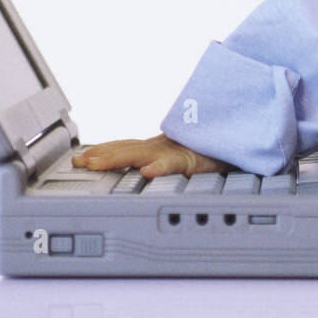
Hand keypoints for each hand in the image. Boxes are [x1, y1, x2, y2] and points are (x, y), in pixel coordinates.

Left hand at [71, 133, 228, 178]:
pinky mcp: (195, 160)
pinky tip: (148, 172)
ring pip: (142, 154)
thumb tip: (144, 175)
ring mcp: (177, 152)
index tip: (78, 158)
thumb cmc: (213, 153)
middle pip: (125, 149)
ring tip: (95, 164)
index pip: (123, 146)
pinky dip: (161, 167)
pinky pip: (176, 164)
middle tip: (78, 163)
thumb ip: (164, 164)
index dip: (101, 151)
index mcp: (158, 149)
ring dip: (116, 158)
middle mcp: (163, 147)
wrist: (240, 142)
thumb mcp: (183, 161)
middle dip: (99, 155)